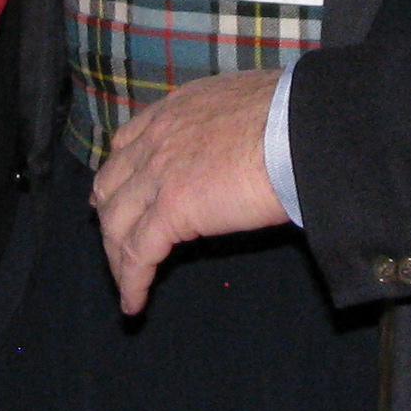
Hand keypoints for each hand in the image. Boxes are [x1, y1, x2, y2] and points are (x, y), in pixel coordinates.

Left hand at [92, 71, 288, 312]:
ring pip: (117, 223)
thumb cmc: (294, 117)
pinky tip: (134, 304)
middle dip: (108, 215)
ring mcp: (159, 174)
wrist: (302, 128)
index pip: (128, 143)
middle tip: (114, 241)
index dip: (118, 173)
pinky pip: (138, 254)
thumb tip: (246, 144)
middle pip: (111, 185)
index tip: (114, 193)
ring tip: (125, 284)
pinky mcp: (170, 210)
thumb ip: (229, 126)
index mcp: (177, 109)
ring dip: (115, 257)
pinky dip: (132, 283)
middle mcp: (157, 138)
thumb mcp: (249, 107)